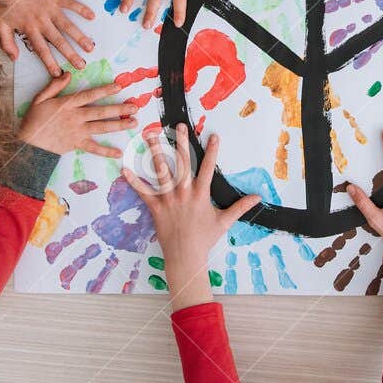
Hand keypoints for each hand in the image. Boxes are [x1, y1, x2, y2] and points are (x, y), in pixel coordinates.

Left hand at [0, 0, 95, 74]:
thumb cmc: (4, 2)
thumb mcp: (1, 24)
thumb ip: (7, 43)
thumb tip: (14, 59)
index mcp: (30, 29)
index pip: (42, 50)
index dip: (50, 63)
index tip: (59, 74)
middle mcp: (42, 21)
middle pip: (58, 41)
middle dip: (71, 54)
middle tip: (82, 65)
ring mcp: (50, 8)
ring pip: (67, 25)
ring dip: (80, 36)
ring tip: (91, 47)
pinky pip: (70, 3)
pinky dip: (81, 9)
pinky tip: (92, 16)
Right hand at [18, 74, 136, 157]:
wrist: (28, 143)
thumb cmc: (34, 120)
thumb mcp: (40, 99)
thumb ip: (54, 86)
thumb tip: (67, 74)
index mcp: (67, 104)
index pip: (89, 95)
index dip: (105, 90)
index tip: (119, 86)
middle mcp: (76, 117)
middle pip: (101, 112)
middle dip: (119, 108)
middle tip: (135, 107)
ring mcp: (78, 131)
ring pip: (101, 127)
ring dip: (119, 125)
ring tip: (134, 122)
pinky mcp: (77, 144)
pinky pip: (93, 148)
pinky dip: (106, 151)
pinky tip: (118, 152)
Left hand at [123, 127, 260, 308]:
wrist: (186, 256)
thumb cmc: (205, 238)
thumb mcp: (225, 221)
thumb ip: (240, 207)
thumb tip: (258, 198)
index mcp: (201, 194)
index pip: (209, 168)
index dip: (212, 152)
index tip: (214, 136)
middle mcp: (184, 193)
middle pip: (182, 164)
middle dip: (180, 144)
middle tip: (178, 126)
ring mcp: (169, 199)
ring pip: (161, 172)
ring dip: (155, 153)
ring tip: (150, 136)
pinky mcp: (156, 208)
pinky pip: (143, 192)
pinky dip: (133, 182)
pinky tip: (124, 169)